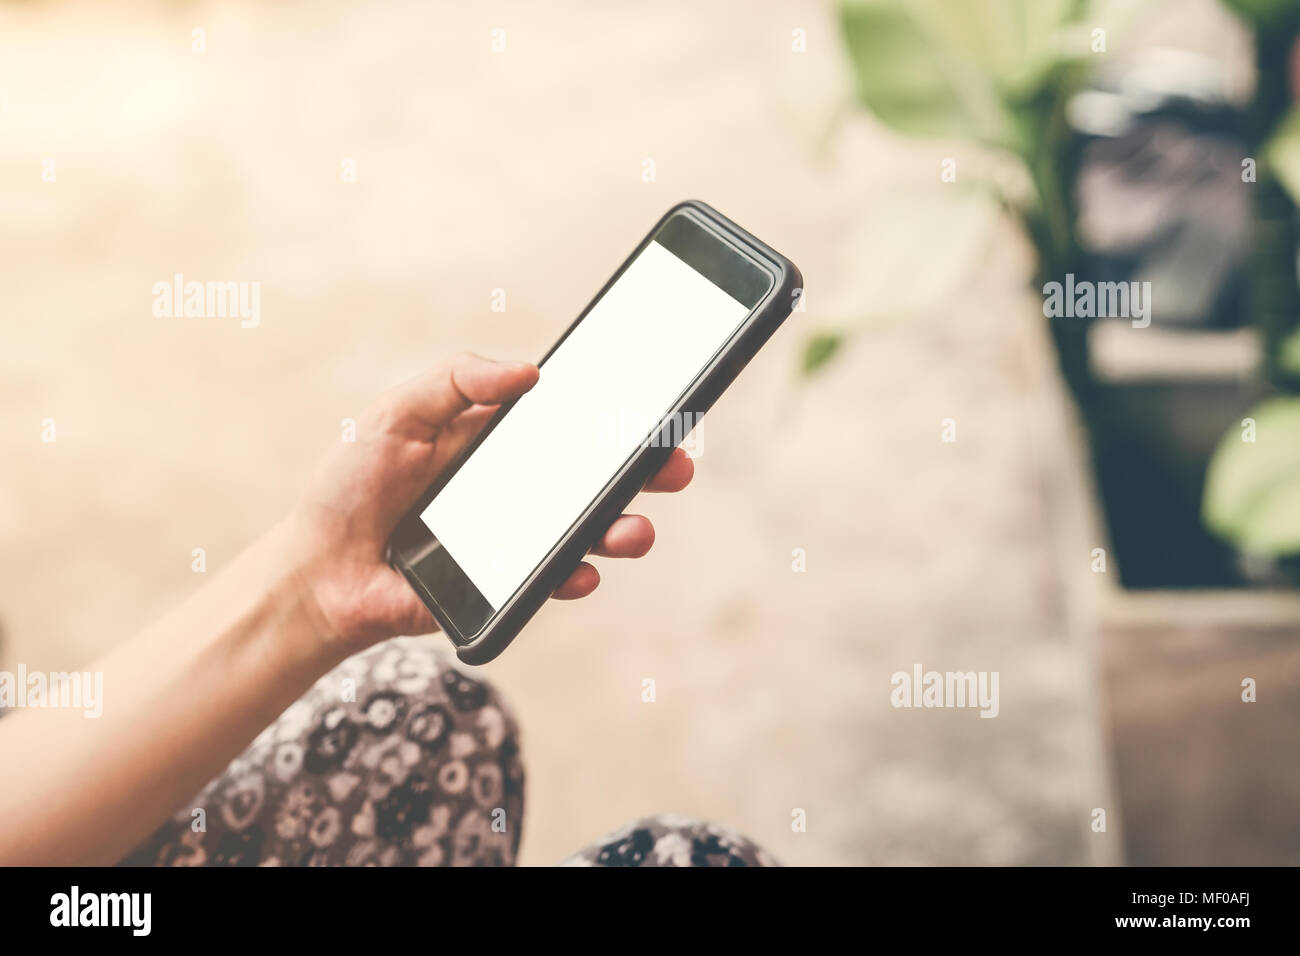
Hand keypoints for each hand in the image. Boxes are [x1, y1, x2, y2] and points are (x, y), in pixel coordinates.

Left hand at [286, 353, 694, 648]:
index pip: (571, 421)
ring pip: (587, 530)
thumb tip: (532, 371)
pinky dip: (574, 576)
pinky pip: (553, 580)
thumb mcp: (397, 414)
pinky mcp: (504, 584)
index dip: (615, 414)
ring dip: (622, 529)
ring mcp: (517, 537)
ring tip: (635, 529)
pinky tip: (580, 571)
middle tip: (674, 467)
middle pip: (597, 476)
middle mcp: (519, 486)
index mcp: (499, 438)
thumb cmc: (353, 483)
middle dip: (644, 472)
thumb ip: (457, 380)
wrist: (319, 570)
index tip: (656, 407)